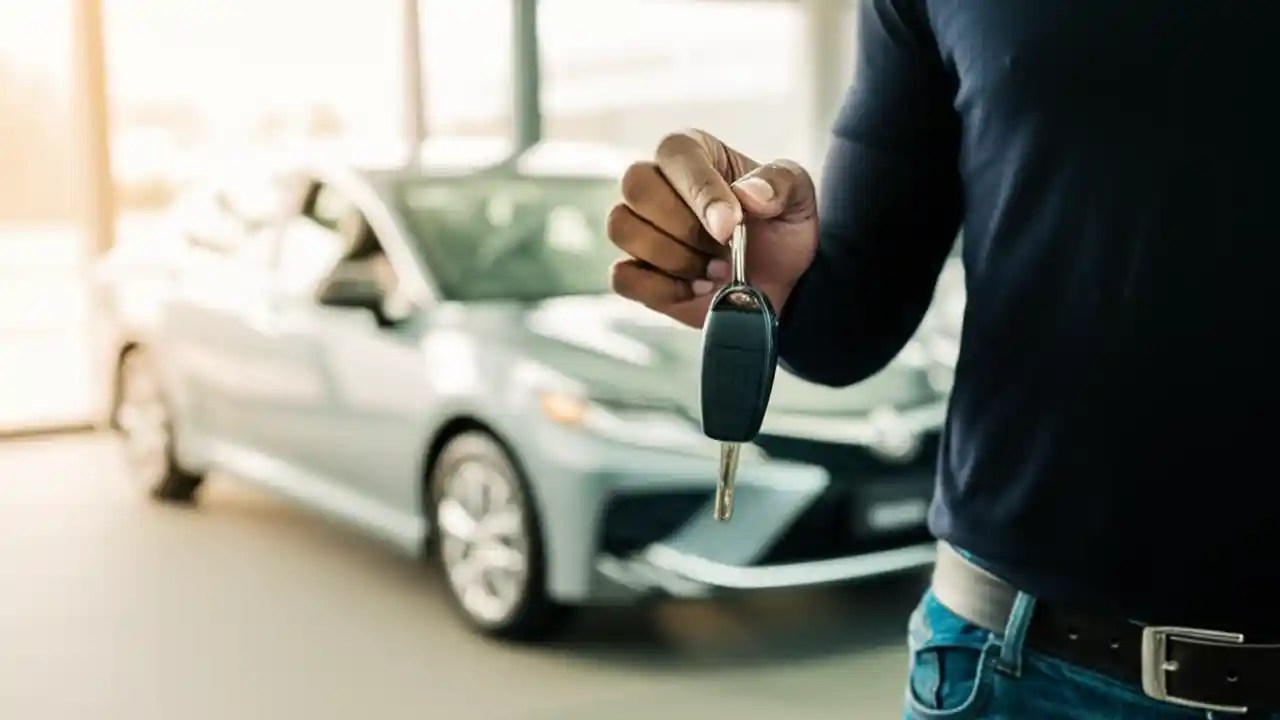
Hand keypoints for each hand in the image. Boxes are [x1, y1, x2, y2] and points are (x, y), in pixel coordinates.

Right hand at [606, 129, 817, 327]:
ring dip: (676, 259)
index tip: (731, 227)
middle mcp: (656, 183)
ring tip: (716, 270)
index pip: (675, 155)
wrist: (779, 284)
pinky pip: (623, 276)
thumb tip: (748, 193)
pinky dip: (662, 288)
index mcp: (692, 153)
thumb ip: (781, 183)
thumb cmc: (780, 230)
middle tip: (725, 249)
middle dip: (684, 228)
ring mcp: (639, 228)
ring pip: (623, 229)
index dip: (700, 193)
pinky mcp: (635, 271)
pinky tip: (697, 289)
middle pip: (636, 188)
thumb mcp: (798, 198)